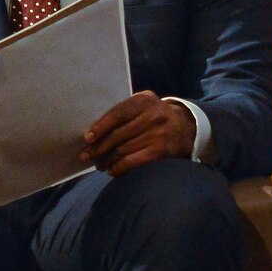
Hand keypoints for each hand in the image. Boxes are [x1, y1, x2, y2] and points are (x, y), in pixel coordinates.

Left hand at [80, 92, 196, 175]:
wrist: (185, 128)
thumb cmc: (154, 116)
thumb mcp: (143, 105)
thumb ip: (124, 112)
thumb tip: (93, 132)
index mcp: (145, 100)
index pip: (118, 114)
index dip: (100, 127)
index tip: (87, 138)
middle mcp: (153, 116)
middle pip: (118, 135)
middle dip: (98, 148)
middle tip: (86, 155)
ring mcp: (159, 134)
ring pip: (123, 150)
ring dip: (106, 160)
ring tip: (99, 164)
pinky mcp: (161, 152)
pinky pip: (133, 162)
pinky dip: (119, 168)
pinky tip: (112, 170)